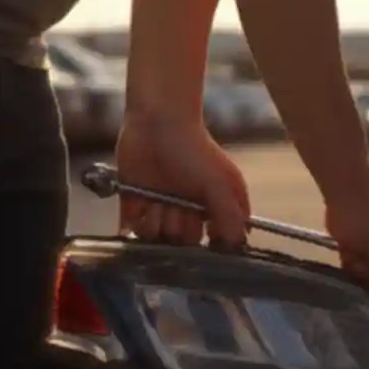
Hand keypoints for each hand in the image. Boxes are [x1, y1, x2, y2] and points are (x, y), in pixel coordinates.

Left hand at [115, 116, 250, 248]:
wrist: (157, 122)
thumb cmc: (195, 150)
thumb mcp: (222, 183)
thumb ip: (231, 217)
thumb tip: (237, 246)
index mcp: (212, 207)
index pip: (214, 242)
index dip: (210, 244)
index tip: (207, 233)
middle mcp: (187, 211)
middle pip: (184, 243)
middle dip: (181, 226)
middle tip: (179, 204)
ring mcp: (159, 208)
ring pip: (157, 238)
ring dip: (157, 222)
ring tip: (157, 198)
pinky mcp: (134, 204)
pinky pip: (131, 230)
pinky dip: (135, 224)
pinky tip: (142, 205)